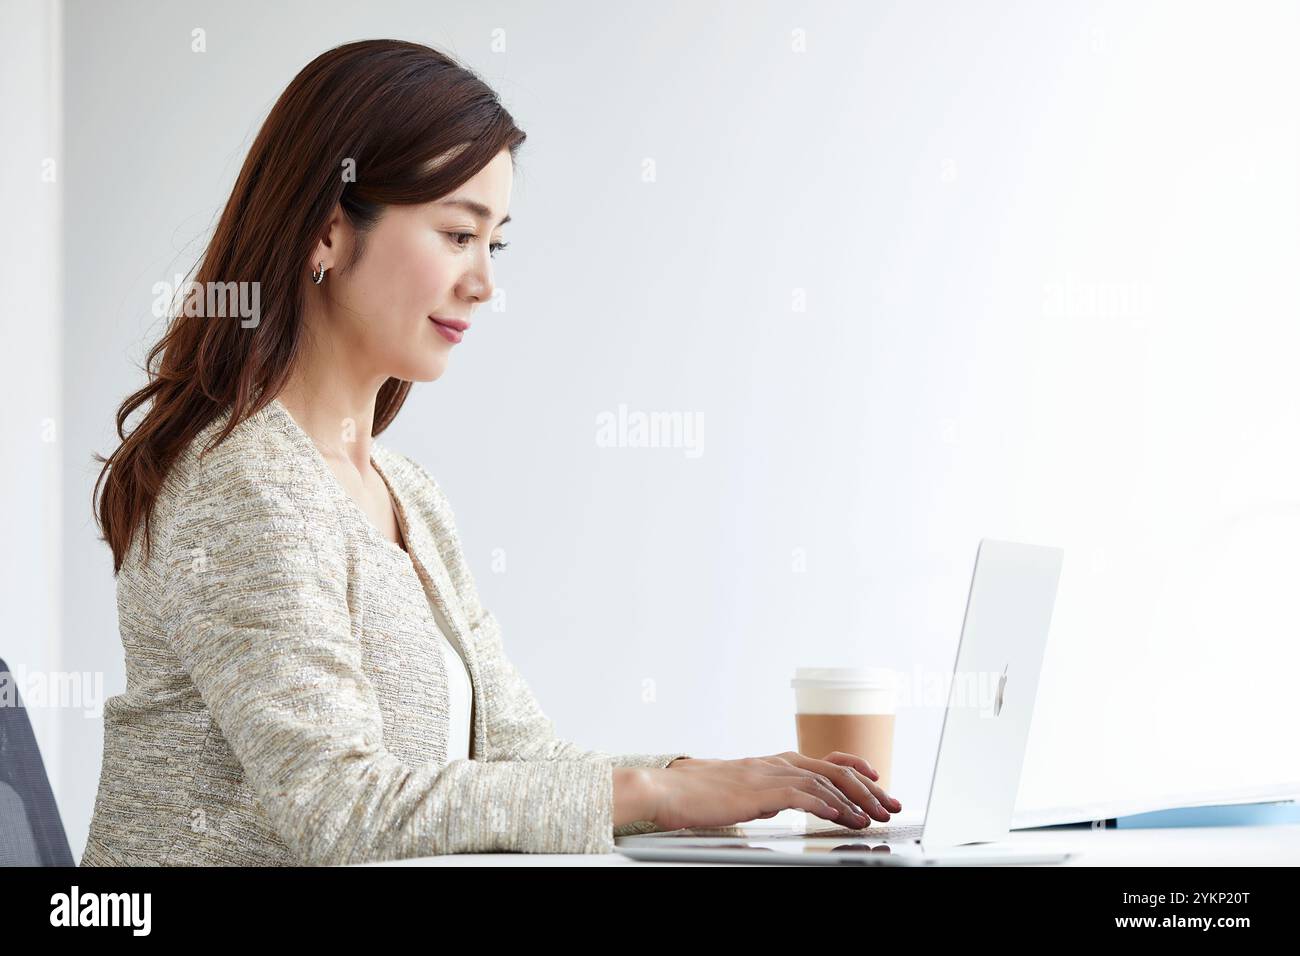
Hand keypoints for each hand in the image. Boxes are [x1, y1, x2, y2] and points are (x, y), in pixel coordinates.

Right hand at [649, 751, 901, 831]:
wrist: (664, 790)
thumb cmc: (692, 795)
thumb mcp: (735, 792)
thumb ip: (759, 794)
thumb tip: (774, 803)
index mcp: (769, 764)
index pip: (821, 760)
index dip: (853, 766)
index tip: (876, 778)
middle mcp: (773, 764)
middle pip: (832, 769)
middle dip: (867, 788)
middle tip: (890, 805)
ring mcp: (766, 775)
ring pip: (823, 781)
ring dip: (854, 800)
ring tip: (875, 816)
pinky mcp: (757, 792)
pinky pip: (801, 796)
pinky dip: (827, 805)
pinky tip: (843, 816)